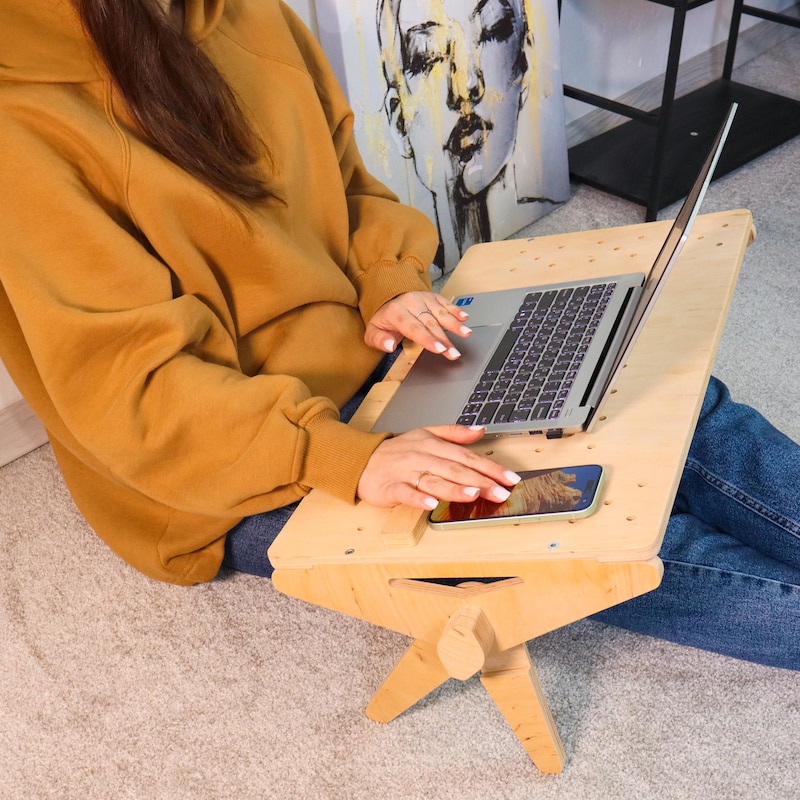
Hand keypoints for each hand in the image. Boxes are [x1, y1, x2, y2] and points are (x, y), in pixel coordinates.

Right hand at [357, 424, 520, 509]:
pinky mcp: (391, 487)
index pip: (467, 456)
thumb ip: (454, 433)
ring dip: (455, 488)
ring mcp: (406, 472)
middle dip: (480, 481)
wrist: (361, 460)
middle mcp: (422, 456)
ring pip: (434, 480)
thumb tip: (480, 430)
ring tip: (474, 494)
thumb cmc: (397, 451)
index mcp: (433, 444)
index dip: (490, 467)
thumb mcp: (425, 434)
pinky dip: (419, 498)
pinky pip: (406, 492)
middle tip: (500, 492)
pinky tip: (431, 503)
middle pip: (455, 469)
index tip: (509, 478)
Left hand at [364, 291, 471, 359]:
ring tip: (466, 334)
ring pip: (441, 313)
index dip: (427, 339)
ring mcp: (424, 299)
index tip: (439, 349)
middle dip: (444, 339)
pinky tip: (465, 317)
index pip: (414, 328)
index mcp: (396, 312)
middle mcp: (412, 303)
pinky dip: (456, 310)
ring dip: (455, 325)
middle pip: (431, 324)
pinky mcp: (433, 297)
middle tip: (454, 353)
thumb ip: (378, 340)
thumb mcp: (373, 331)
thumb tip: (389, 345)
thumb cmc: (384, 319)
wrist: (389, 298)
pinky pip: (446, 303)